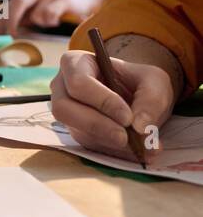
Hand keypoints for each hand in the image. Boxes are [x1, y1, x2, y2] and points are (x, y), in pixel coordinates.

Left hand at [0, 0, 103, 35]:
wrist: (90, 1)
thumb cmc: (58, 7)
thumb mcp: (37, 9)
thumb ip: (20, 17)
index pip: (10, 3)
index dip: (2, 19)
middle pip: (18, 2)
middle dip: (11, 21)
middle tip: (11, 35)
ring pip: (36, 14)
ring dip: (41, 23)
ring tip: (49, 22)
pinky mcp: (64, 0)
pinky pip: (50, 16)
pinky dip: (51, 22)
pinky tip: (57, 20)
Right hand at [50, 50, 174, 161]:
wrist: (139, 98)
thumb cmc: (139, 81)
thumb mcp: (155, 81)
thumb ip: (151, 99)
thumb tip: (140, 127)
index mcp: (75, 64)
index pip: (78, 82)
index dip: (101, 101)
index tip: (128, 117)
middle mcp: (62, 88)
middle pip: (64, 109)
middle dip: (96, 125)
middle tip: (125, 138)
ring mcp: (67, 112)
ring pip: (75, 130)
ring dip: (107, 141)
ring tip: (138, 147)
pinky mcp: (77, 132)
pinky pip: (88, 145)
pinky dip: (114, 151)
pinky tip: (135, 152)